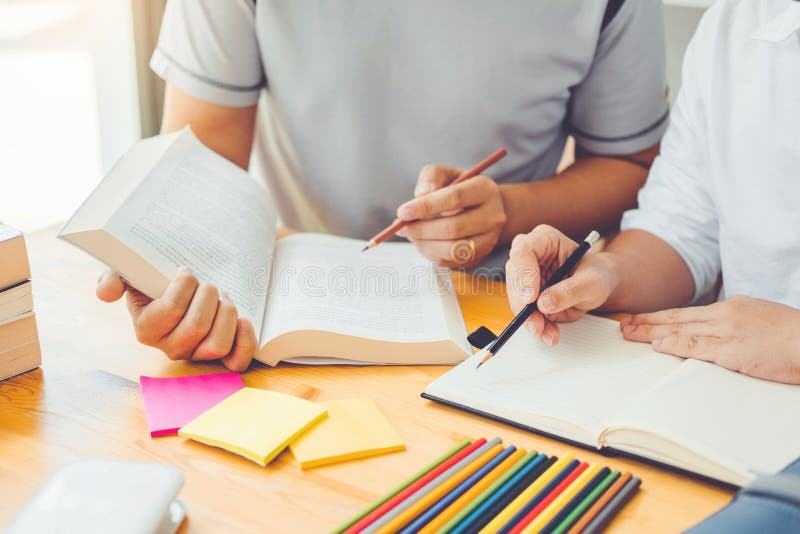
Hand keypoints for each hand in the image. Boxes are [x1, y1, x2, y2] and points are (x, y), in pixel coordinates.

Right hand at [96, 268, 256, 370]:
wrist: (185, 292)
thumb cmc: (158, 284)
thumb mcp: (132, 276)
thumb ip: (113, 279)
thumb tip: (106, 291)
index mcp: (147, 330)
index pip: (171, 310)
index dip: (184, 285)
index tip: (186, 272)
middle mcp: (171, 348)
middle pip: (197, 326)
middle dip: (208, 296)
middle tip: (207, 284)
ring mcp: (198, 356)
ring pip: (218, 344)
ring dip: (226, 312)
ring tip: (222, 298)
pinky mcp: (223, 358)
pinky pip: (237, 360)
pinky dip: (245, 340)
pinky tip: (243, 320)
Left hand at [395, 164, 506, 268]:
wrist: (483, 209)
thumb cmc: (460, 189)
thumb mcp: (448, 174)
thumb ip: (432, 176)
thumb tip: (420, 195)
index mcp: (485, 189)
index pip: (455, 198)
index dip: (426, 206)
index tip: (402, 212)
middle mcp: (493, 216)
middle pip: (453, 228)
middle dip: (421, 229)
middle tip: (400, 226)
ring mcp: (488, 240)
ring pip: (452, 249)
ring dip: (424, 244)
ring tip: (410, 234)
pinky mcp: (479, 257)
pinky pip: (450, 262)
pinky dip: (430, 253)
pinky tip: (422, 242)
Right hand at [506, 225, 614, 345]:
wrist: (597, 287)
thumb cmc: (597, 276)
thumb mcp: (593, 283)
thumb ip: (571, 291)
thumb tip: (545, 303)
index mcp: (545, 239)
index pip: (524, 251)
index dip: (524, 274)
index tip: (531, 298)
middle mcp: (530, 254)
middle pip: (515, 276)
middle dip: (523, 304)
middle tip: (536, 322)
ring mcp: (525, 275)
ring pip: (516, 298)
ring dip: (529, 319)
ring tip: (548, 332)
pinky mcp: (526, 294)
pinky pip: (523, 312)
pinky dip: (535, 325)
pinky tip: (548, 333)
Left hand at [621, 296, 799, 383]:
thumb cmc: (795, 336)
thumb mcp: (762, 320)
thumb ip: (739, 323)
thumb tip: (721, 332)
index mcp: (733, 306)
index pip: (689, 313)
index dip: (663, 316)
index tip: (645, 319)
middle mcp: (725, 314)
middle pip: (677, 317)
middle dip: (648, 320)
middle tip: (624, 323)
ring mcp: (726, 331)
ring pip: (679, 328)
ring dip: (650, 331)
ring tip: (629, 333)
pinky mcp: (731, 350)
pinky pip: (694, 346)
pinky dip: (672, 344)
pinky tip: (655, 344)